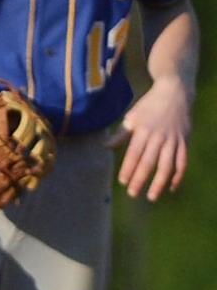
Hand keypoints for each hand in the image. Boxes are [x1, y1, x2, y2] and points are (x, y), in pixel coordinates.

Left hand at [104, 78, 190, 200]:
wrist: (175, 92)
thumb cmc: (148, 106)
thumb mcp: (132, 117)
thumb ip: (121, 134)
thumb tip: (105, 147)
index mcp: (144, 130)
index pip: (134, 154)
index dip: (129, 168)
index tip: (123, 182)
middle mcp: (159, 136)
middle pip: (150, 162)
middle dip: (140, 179)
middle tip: (132, 194)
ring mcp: (173, 140)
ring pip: (168, 165)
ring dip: (160, 182)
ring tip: (151, 197)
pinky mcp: (184, 141)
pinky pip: (182, 161)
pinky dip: (178, 175)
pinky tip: (171, 188)